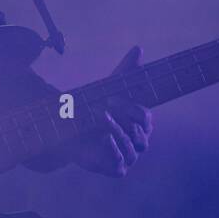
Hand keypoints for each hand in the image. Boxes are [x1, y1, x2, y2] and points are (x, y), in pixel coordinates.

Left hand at [72, 46, 153, 177]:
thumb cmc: (96, 109)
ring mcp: (129, 156)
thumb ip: (126, 71)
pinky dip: (113, 150)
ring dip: (117, 131)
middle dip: (123, 118)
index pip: (146, 117)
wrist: (72, 133)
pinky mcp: (116, 169)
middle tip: (105, 105)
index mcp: (142, 124)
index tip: (112, 98)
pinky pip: (120, 164)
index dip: (132, 108)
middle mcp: (139, 141)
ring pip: (132, 147)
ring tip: (101, 118)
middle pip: (141, 132)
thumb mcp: (110, 89)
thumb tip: (138, 48)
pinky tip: (104, 138)